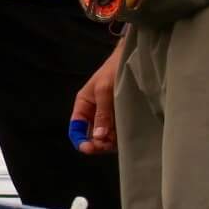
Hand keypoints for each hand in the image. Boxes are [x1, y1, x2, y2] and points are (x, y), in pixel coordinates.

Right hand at [70, 39, 123, 155]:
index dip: (80, 141)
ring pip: (105, 137)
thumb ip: (102, 114)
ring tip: (119, 138)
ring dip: (110, 141)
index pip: (76, 129)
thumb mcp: (104, 91)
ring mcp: (108, 116)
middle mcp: (94, 113)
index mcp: (83, 105)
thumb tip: (98, 137)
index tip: (89, 148)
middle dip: (98, 143)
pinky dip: (120, 137)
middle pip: (91, 136)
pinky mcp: (120, 117)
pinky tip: (126, 134)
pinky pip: (117, 132)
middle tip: (108, 144)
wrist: (132, 59)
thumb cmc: (113, 71)